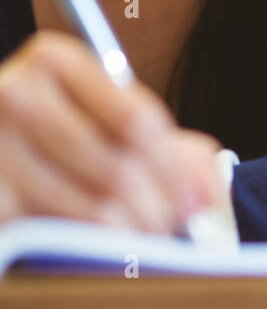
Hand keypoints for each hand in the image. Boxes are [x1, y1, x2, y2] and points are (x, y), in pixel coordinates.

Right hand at [0, 31, 222, 232]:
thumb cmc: (55, 131)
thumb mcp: (106, 114)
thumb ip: (165, 142)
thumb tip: (205, 190)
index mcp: (54, 59)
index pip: (136, 120)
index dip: (175, 169)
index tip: (195, 201)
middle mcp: (16, 95)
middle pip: (118, 169)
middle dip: (158, 209)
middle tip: (171, 227)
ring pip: (92, 209)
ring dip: (131, 235)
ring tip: (141, 237)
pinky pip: (58, 236)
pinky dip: (91, 249)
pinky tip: (103, 246)